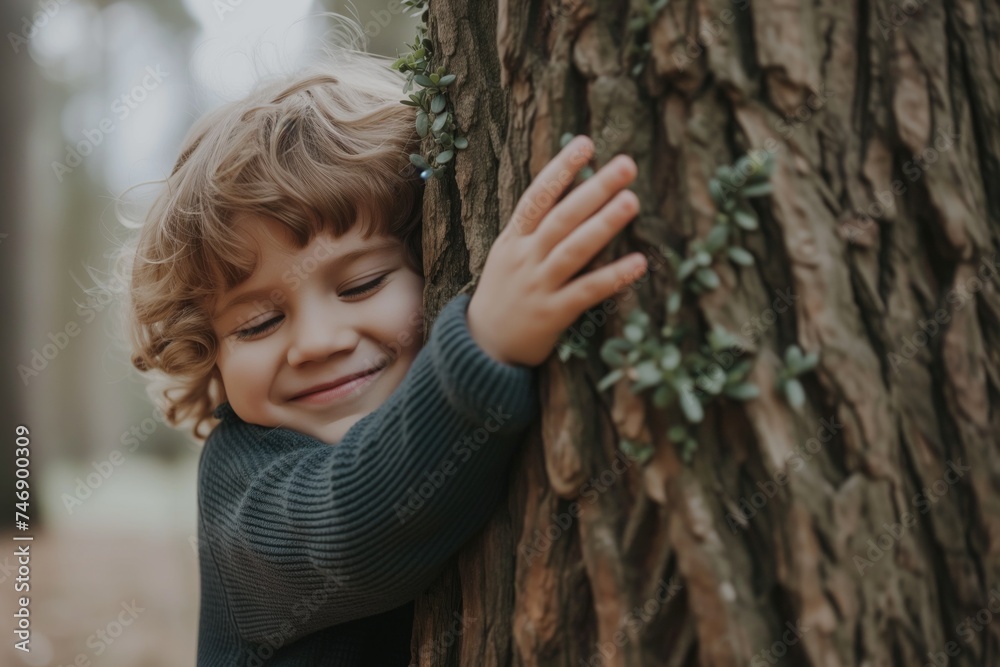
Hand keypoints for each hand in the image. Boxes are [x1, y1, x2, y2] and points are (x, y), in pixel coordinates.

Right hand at [467, 135, 647, 367]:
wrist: (481, 347)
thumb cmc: (504, 294)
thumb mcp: (508, 255)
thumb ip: (534, 228)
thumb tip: (569, 192)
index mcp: (513, 239)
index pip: (538, 196)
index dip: (561, 169)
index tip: (586, 144)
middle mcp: (525, 258)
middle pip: (562, 217)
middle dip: (594, 189)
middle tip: (626, 165)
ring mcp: (538, 285)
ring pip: (574, 249)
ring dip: (604, 224)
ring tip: (632, 200)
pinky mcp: (552, 314)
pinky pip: (586, 292)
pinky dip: (613, 277)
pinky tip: (639, 262)